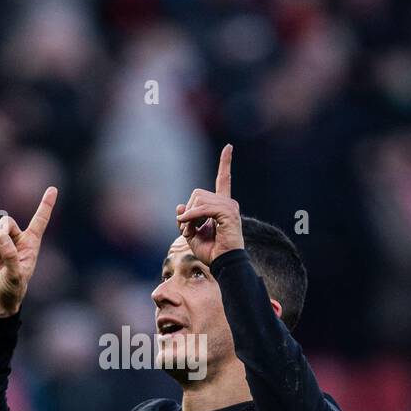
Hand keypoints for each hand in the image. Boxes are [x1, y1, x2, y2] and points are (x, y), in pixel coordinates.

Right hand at [0, 186, 56, 316]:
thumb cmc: (12, 290)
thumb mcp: (16, 276)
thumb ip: (10, 256)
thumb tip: (1, 236)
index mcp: (30, 244)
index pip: (39, 220)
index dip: (46, 205)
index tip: (53, 189)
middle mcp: (16, 240)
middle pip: (5, 220)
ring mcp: (1, 243)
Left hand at [176, 144, 242, 265]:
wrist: (223, 264)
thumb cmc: (211, 252)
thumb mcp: (191, 234)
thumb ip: (186, 219)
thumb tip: (180, 206)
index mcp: (222, 205)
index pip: (223, 179)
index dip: (225, 163)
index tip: (229, 147)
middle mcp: (228, 202)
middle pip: (197, 194)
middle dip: (188, 211)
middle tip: (187, 230)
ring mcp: (229, 206)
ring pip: (198, 200)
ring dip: (189, 218)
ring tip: (190, 233)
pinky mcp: (228, 213)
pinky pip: (203, 208)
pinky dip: (192, 217)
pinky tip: (189, 228)